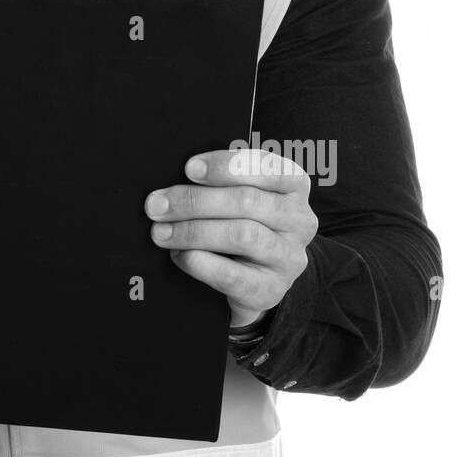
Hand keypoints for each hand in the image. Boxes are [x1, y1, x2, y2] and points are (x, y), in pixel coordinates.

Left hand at [145, 149, 317, 326]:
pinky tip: (179, 255)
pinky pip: (233, 275)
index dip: (226, 166)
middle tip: (156, 204)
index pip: (267, 167)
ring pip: (242, 235)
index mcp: (294, 185)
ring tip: (161, 231)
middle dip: (195, 201)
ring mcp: (288, 257)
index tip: (189, 168)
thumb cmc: (240, 223)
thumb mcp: (239, 197)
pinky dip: (200, 262)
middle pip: (247, 201)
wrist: (255, 281)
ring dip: (193, 231)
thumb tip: (174, 178)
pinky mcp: (271, 290)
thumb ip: (219, 182)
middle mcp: (299, 220)